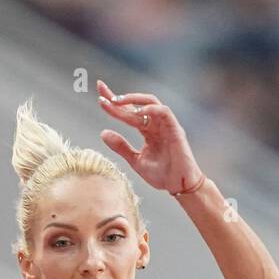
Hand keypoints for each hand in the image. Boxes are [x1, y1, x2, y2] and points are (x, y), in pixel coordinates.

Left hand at [96, 79, 203, 195]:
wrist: (180, 186)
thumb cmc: (163, 175)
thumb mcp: (136, 161)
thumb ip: (121, 147)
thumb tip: (103, 133)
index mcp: (147, 130)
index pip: (129, 112)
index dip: (114, 105)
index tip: (99, 98)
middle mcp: (156, 124)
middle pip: (136, 104)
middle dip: (119, 97)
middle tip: (101, 91)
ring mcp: (166, 125)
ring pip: (150, 102)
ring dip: (133, 99)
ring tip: (117, 101)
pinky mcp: (175, 129)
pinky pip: (164, 112)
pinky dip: (152, 109)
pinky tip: (139, 111)